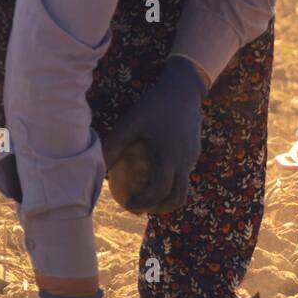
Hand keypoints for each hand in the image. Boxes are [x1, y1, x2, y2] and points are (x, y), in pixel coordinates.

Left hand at [102, 55, 206, 213]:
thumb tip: (102, 164)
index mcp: (169, 157)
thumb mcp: (132, 121)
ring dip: (166, 196)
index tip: (129, 204)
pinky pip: (185, 174)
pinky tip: (156, 171)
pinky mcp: (195, 152)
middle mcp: (184, 161)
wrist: (184, 89)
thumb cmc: (155, 104)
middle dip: (159, 208)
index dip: (144, 203)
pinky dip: (172, 181)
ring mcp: (192, 157)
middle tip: (141, 207)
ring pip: (183, 187)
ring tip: (147, 194)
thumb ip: (116, 143)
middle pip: (177, 198)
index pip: (159, 192)